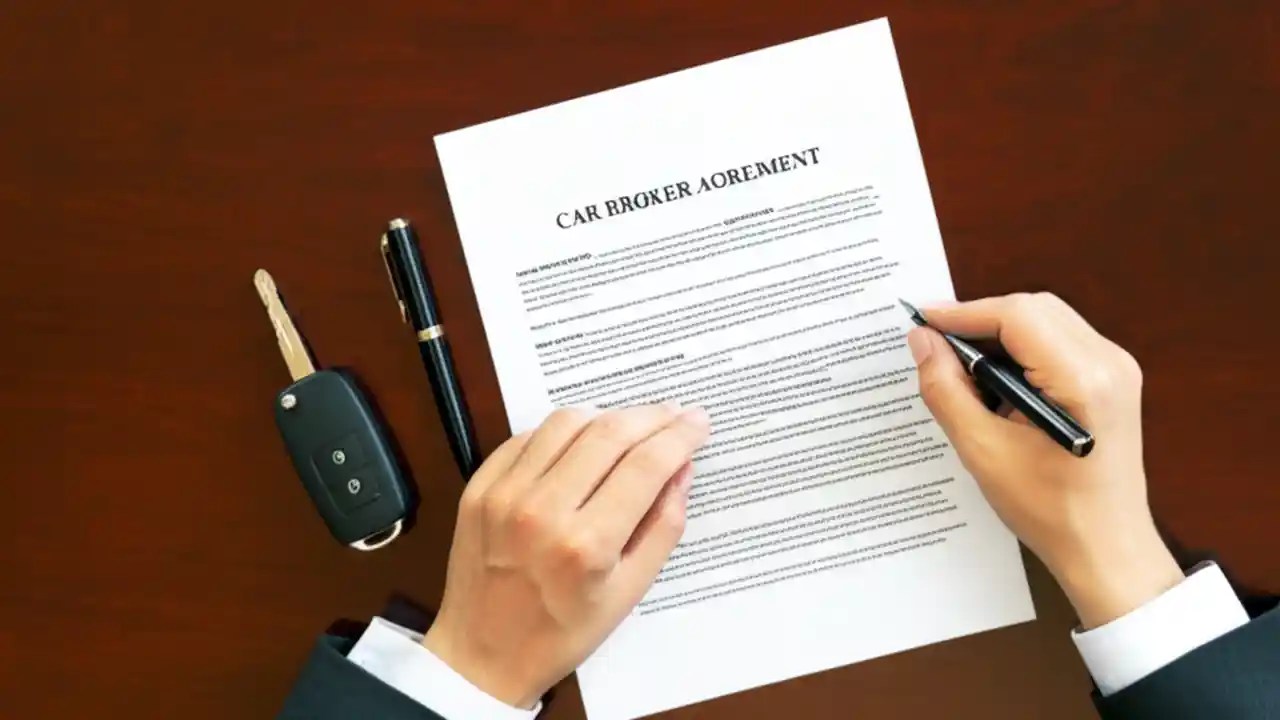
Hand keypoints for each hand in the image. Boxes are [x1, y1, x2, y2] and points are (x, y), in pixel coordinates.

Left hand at [422, 403, 710, 707]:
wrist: (482, 655)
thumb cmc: (561, 633)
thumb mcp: (628, 593)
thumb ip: (662, 527)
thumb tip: (681, 468)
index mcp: (587, 545)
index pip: (645, 466)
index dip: (679, 435)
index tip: (697, 422)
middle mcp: (543, 510)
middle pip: (609, 433)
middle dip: (651, 416)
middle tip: (674, 414)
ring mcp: (504, 494)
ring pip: (566, 423)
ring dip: (606, 416)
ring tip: (629, 426)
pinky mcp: (479, 487)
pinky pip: (527, 437)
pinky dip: (561, 431)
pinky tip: (580, 443)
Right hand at [906, 293, 1182, 628]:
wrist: (1106, 548)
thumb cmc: (1051, 511)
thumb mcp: (984, 451)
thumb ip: (947, 389)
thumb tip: (922, 341)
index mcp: (1083, 378)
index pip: (1016, 316)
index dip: (963, 313)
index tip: (921, 321)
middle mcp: (1108, 362)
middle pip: (1033, 309)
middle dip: (980, 320)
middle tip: (936, 345)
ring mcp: (1116, 368)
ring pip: (1045, 320)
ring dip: (999, 335)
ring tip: (962, 368)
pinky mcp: (1112, 379)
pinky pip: (1059, 341)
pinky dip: (1021, 350)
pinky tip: (995, 382)